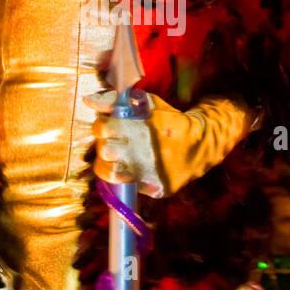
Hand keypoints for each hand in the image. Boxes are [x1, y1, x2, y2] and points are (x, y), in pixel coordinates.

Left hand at [83, 88, 253, 199]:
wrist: (201, 144)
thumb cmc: (170, 120)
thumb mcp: (146, 104)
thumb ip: (114, 102)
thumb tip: (87, 101)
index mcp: (137, 128)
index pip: (101, 129)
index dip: (101, 127)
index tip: (108, 128)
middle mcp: (141, 152)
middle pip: (104, 152)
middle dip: (106, 146)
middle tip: (114, 144)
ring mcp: (148, 173)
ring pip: (111, 173)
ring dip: (111, 165)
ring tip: (119, 159)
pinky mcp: (155, 188)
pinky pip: (130, 185)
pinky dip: (131, 177)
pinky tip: (138, 168)